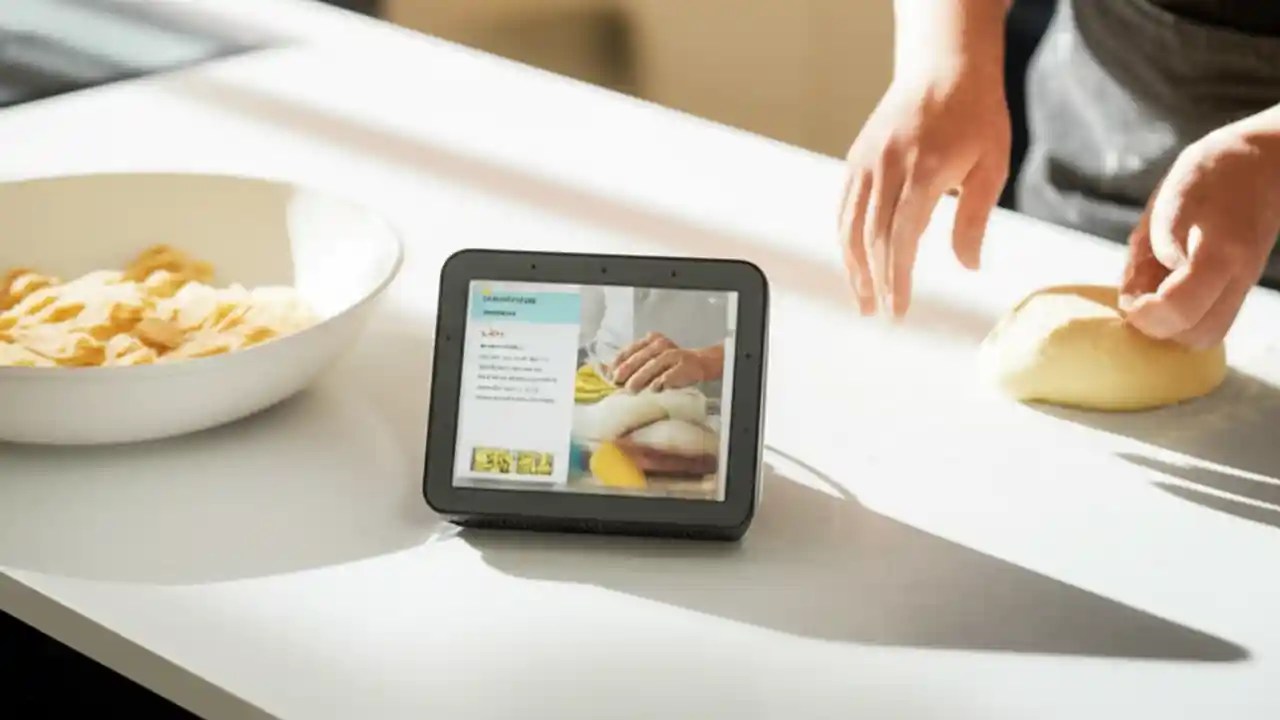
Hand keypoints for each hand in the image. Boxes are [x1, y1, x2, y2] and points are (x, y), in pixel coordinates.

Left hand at [611, 333, 721, 392]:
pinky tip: (652, 389)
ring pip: (654, 364)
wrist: (699, 363)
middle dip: (628, 370)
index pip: (631, 349)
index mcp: (651, 339)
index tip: (611, 375)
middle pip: (641, 356)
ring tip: (630, 389)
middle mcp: (662, 344)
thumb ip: (630, 363)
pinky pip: (670, 374)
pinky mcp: (685, 366)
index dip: (619, 362)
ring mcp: (674, 354)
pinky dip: (660, 382)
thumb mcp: (650, 358)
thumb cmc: (668, 365)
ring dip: (640, 377)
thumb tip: (604, 370)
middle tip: (617, 382)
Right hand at [839, 62, 1009, 316]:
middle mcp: (887, 168)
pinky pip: (844, 207)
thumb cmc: (975, 115)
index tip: (898, 309)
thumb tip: (968, 265)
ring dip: (852, 266)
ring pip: (849, 225)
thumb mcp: (991, 165)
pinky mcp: (857, 159)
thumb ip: (973, 218)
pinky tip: (853, 259)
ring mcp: (866, 162)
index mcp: (922, 172)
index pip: (900, 238)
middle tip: (880, 314)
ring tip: (862, 297)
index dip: (896, 278)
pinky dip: (846, 238)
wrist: (944, 65)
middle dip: (874, 281)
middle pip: (871, 238)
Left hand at [1120, 120, 1279, 348]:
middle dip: (1159, 329)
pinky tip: (1168, 290)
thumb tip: (1134, 300)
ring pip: (1209, 335)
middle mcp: (1240, 276)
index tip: (1129, 301)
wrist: (1267, 160)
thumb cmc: (1210, 174)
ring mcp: (1246, 283)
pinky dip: (1186, 318)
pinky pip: (1214, 319)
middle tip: (1139, 300)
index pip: (1181, 309)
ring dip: (1173, 328)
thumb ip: (1151, 249)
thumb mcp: (1169, 200)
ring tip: (1153, 294)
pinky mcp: (1243, 284)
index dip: (1146, 315)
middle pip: (1198, 337)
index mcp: (1219, 251)